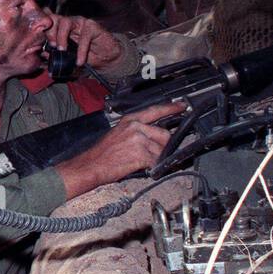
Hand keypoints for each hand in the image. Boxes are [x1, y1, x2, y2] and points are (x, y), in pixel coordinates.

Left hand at [47, 14, 122, 68]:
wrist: (106, 59)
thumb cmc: (86, 56)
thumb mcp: (68, 57)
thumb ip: (56, 55)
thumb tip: (43, 54)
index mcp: (60, 29)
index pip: (47, 22)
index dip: (42, 29)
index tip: (39, 43)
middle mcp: (69, 23)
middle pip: (54, 18)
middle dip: (50, 31)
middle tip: (51, 46)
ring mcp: (80, 22)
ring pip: (66, 22)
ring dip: (61, 37)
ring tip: (62, 51)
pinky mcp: (92, 26)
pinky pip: (84, 35)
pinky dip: (81, 50)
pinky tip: (80, 61)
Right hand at [55, 102, 184, 195]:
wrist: (90, 165)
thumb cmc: (101, 153)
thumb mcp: (117, 133)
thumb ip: (136, 130)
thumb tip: (152, 135)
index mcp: (130, 120)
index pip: (155, 111)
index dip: (171, 108)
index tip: (181, 106)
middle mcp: (136, 127)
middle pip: (164, 134)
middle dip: (163, 146)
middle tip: (154, 153)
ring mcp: (139, 140)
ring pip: (161, 151)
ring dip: (156, 158)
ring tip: (142, 162)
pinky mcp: (141, 155)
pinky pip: (156, 162)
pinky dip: (152, 167)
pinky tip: (142, 167)